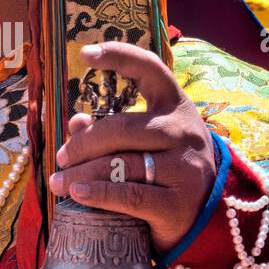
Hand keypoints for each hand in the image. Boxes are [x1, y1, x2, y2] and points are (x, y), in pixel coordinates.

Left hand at [49, 41, 216, 253]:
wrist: (210, 214)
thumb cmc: (168, 168)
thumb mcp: (148, 140)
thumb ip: (113, 127)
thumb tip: (77, 122)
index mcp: (175, 105)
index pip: (150, 70)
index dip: (119, 56)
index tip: (85, 54)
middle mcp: (183, 132)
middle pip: (121, 128)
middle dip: (83, 143)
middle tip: (61, 157)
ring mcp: (185, 168)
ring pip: (121, 163)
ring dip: (82, 172)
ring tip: (58, 181)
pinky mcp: (178, 204)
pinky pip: (130, 196)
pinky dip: (98, 194)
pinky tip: (78, 193)